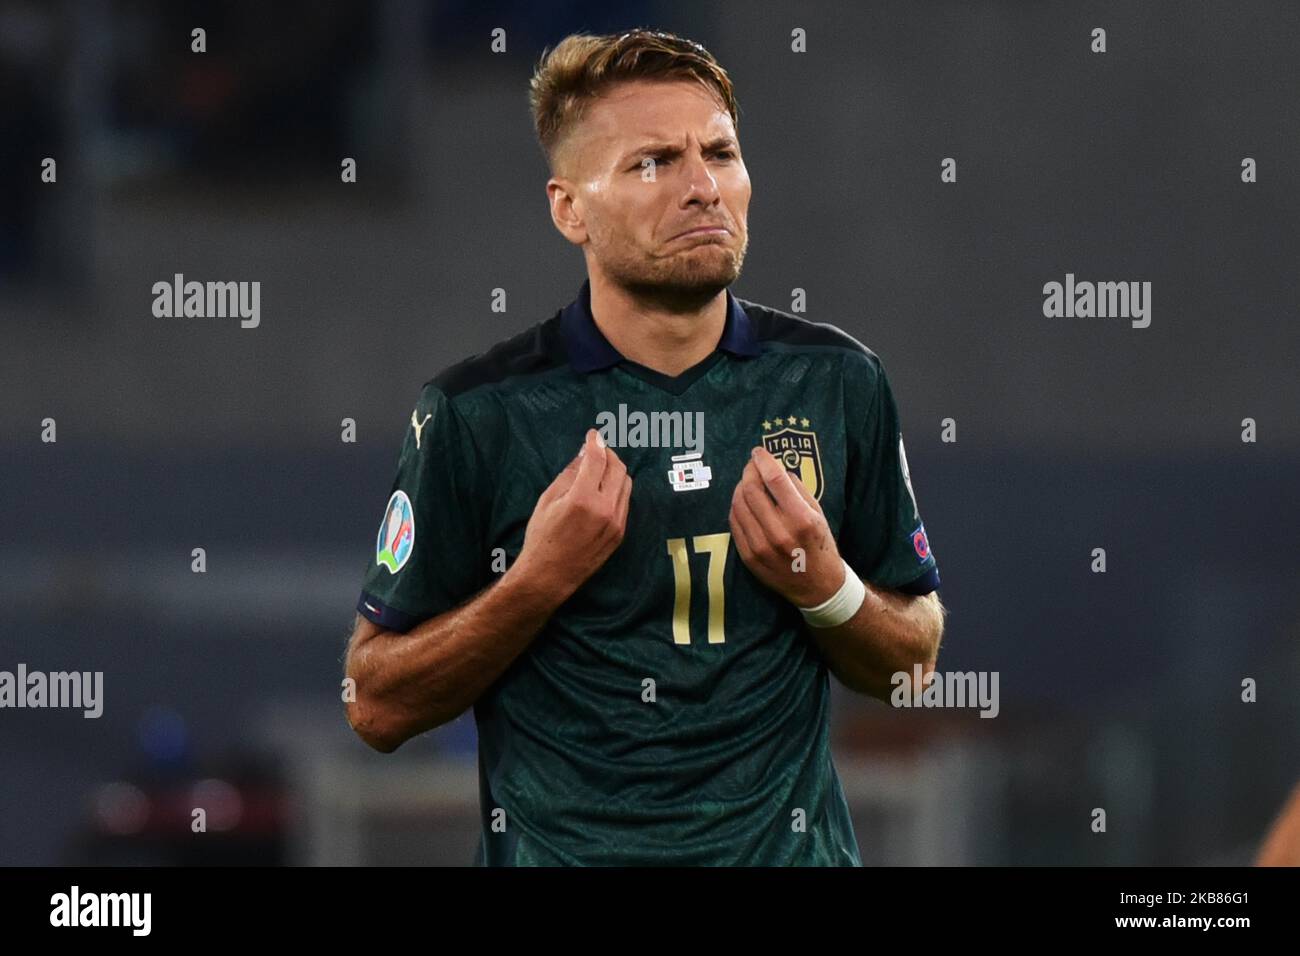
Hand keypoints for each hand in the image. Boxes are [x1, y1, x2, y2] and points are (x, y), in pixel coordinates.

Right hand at [514, 428, 631, 601]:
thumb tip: (583, 454)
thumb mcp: (548, 500)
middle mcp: (604, 509)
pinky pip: (624, 502)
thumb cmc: (542, 537)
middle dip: (608, 454)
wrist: (549, 575)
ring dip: (615, 471)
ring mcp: (616, 523)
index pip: (597, 459)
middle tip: (597, 451)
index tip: (593, 435)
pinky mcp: (620, 533)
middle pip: (618, 468)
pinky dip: (617, 489)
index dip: (595, 442)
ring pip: (626, 484)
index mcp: (582, 499)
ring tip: (600, 469)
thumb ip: (569, 474)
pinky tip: (603, 490)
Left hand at [728, 446, 843, 606]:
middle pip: (751, 489)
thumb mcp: (818, 515)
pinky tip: (743, 502)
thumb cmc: (820, 546)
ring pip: (738, 505)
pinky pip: (734, 524)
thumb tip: (775, 468)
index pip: (774, 479)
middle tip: (752, 466)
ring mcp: (761, 547)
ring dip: (740, 487)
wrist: (817, 587)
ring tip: (748, 482)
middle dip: (749, 471)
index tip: (758, 452)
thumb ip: (797, 490)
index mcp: (801, 519)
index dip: (763, 460)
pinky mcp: (749, 557)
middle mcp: (779, 533)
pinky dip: (736, 507)